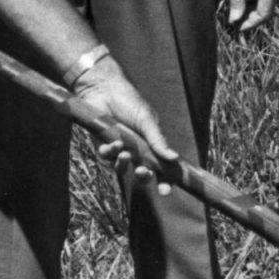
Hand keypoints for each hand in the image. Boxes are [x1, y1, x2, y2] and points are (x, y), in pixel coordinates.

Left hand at [73, 57, 179, 192]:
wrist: (103, 88)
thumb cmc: (129, 101)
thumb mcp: (146, 120)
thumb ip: (158, 141)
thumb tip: (174, 159)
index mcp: (152, 143)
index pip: (162, 167)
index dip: (165, 181)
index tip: (166, 190)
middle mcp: (137, 149)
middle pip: (143, 173)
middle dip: (144, 177)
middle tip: (142, 173)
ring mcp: (120, 148)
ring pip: (123, 168)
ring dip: (124, 164)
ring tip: (124, 154)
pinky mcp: (104, 144)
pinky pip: (107, 157)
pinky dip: (109, 153)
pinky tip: (112, 143)